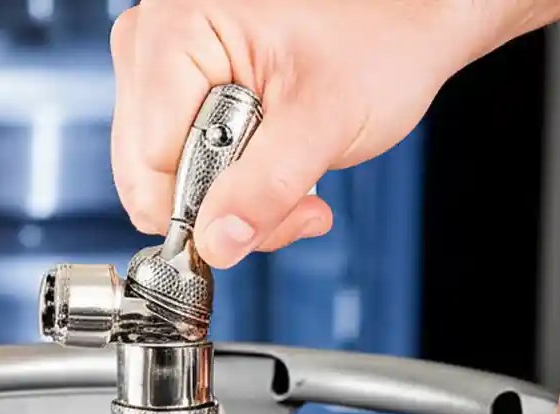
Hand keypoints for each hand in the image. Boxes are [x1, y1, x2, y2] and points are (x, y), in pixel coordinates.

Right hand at [109, 0, 559, 267]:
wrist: (409, 17)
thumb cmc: (380, 39)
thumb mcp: (324, 122)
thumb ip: (265, 189)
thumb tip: (215, 245)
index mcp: (175, 34)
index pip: (150, 166)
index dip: (204, 210)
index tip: (268, 214)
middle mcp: (153, 43)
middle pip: (151, 173)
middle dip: (224, 206)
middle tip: (294, 200)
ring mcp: (163, 62)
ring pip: (166, 174)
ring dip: (234, 196)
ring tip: (295, 172)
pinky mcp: (180, 82)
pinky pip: (182, 156)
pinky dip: (233, 176)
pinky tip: (276, 160)